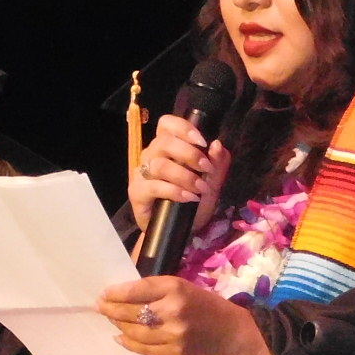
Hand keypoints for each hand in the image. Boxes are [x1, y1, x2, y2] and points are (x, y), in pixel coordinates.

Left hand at [99, 275, 260, 354]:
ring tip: (112, 321)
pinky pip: (143, 349)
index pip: (136, 290)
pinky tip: (122, 337)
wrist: (228, 332)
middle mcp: (173, 311)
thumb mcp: (182, 286)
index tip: (104, 294)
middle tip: (101, 308)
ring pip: (134, 332)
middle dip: (112, 310)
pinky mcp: (174, 354)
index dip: (116, 293)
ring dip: (119, 326)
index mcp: (175, 289)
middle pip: (132, 313)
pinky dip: (129, 343)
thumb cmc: (202, 304)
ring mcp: (173, 336)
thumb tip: (120, 295)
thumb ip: (154, 289)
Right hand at [131, 114, 232, 232]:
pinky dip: (174, 191)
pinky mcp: (137, 192)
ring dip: (184, 176)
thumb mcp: (212, 181)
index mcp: (167, 146)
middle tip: (207, 168)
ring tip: (200, 188)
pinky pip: (154, 186)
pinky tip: (189, 198)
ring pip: (159, 165)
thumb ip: (218, 163)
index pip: (166, 124)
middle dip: (189, 154)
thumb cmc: (193, 201)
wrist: (181, 230)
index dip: (183, 127)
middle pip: (164, 142)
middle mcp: (151, 155)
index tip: (202, 141)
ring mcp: (141, 173)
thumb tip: (217, 145)